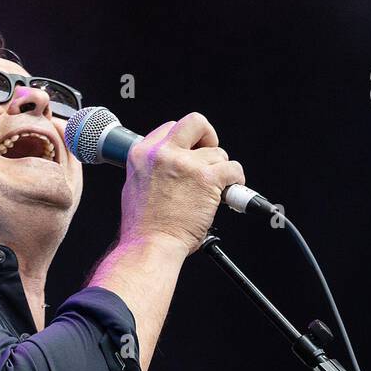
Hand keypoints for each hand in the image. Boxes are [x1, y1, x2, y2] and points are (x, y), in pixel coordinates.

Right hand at [118, 112, 244, 256]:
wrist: (150, 247)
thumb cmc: (143, 228)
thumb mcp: (134, 187)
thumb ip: (152, 170)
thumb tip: (169, 166)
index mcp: (142, 154)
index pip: (170, 128)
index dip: (185, 141)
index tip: (191, 153)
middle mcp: (163, 153)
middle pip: (195, 123)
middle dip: (207, 136)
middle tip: (210, 155)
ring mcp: (186, 164)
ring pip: (217, 153)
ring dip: (219, 171)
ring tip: (213, 191)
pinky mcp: (206, 179)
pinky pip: (232, 169)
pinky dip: (236, 180)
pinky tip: (230, 192)